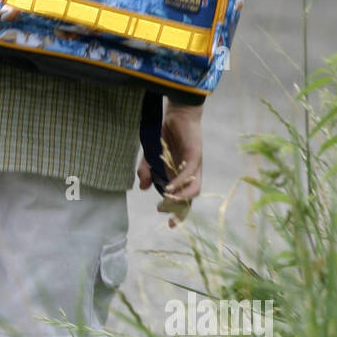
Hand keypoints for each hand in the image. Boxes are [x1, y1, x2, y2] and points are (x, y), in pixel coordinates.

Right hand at [137, 101, 202, 228]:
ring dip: (182, 198)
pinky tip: (169, 188)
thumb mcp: (149, 155)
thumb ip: (145, 171)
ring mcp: (193, 165)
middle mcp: (189, 173)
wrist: (176, 113)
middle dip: (181, 212)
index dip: (178, 212)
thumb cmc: (165, 134)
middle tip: (170, 221)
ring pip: (194, 188)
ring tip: (167, 201)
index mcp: (179, 176)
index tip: (169, 223)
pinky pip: (189, 173)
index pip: (182, 199)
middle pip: (191, 199)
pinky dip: (180, 182)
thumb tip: (142, 188)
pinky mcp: (195, 155)